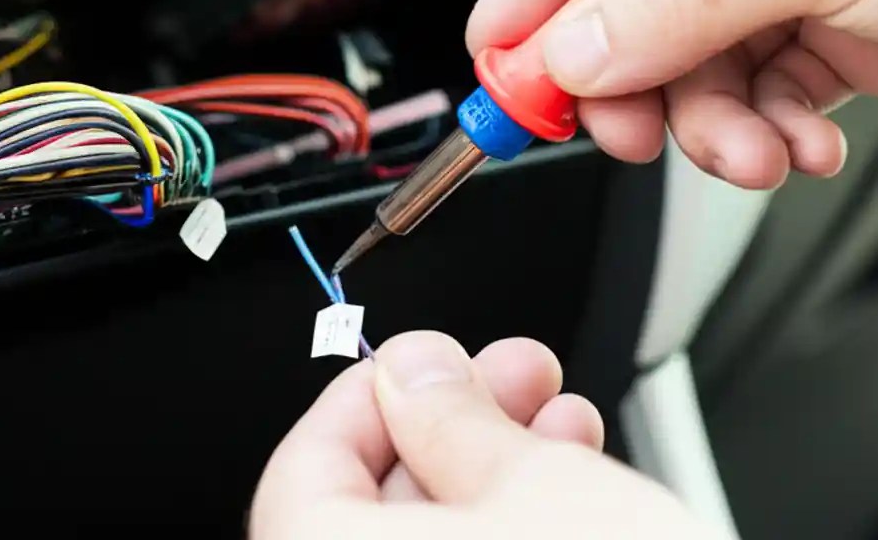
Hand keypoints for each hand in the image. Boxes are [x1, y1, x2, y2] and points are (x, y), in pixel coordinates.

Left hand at [250, 331, 718, 538]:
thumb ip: (455, 413)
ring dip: (493, 478)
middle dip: (451, 427)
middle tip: (512, 376)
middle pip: (372, 513)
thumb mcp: (543, 486)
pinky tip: (573, 496)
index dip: (374, 397)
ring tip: (562, 423)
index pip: (305, 469)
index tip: (430, 364)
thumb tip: (414, 370)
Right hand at [468, 0, 877, 188]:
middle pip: (630, 1)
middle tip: (622, 134)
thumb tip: (578, 50)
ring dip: (712, 128)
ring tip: (753, 154)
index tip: (502, 62)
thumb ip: (680, 0)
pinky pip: (753, 97)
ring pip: (691, 67)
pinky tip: (800, 146)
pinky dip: (767, 136)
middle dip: (630, 82)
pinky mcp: (826, 36)